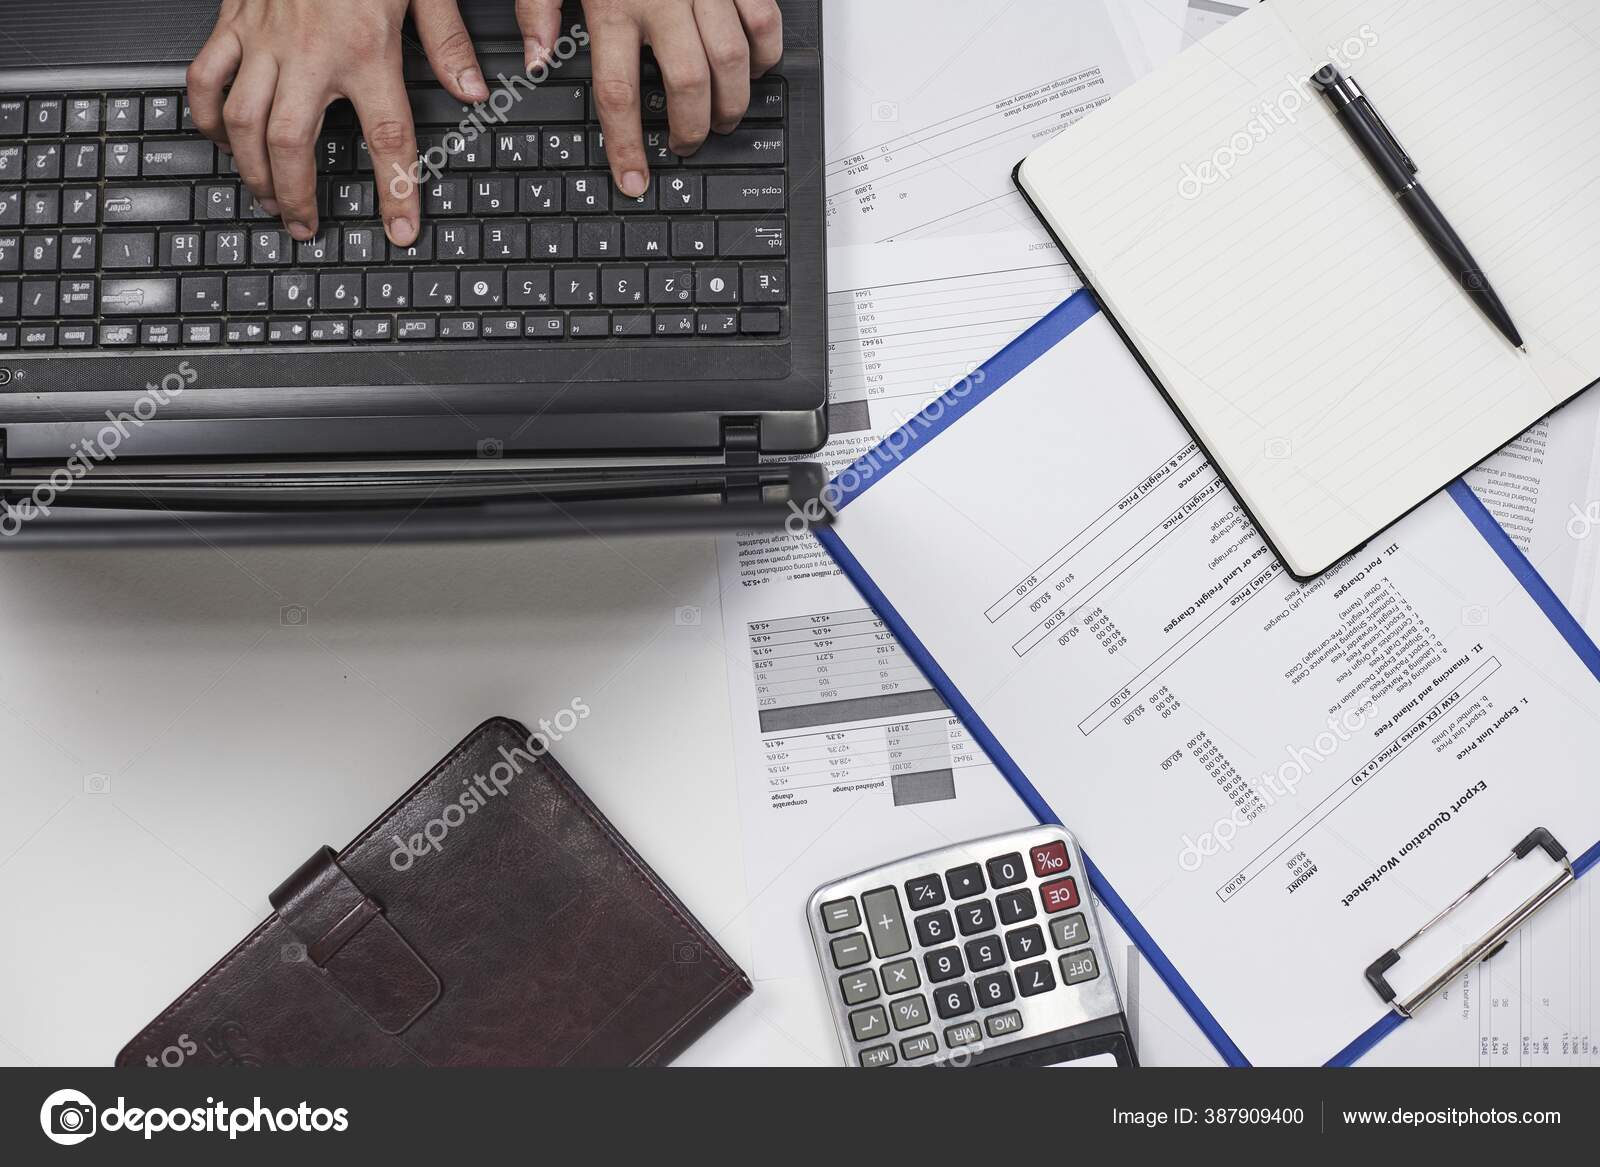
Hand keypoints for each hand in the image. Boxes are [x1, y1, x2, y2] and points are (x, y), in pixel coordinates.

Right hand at [188, 0, 494, 244]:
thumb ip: (447, 42)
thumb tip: (473, 90)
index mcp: (365, 48)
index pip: (387, 137)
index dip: (395, 192)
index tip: (400, 231)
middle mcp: (310, 50)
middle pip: (291, 143)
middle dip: (294, 195)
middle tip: (303, 226)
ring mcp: (264, 37)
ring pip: (242, 119)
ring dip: (251, 169)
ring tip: (266, 198)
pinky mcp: (234, 19)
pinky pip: (207, 76)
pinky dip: (207, 114)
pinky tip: (221, 138)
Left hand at [516, 0, 781, 196]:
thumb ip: (538, 6)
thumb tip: (537, 59)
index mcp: (613, 1)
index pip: (618, 92)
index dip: (627, 145)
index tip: (634, 179)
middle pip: (687, 84)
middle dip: (692, 128)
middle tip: (687, 145)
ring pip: (732, 59)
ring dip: (733, 100)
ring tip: (724, 117)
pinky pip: (762, 17)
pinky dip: (766, 50)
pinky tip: (756, 67)